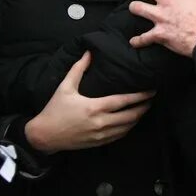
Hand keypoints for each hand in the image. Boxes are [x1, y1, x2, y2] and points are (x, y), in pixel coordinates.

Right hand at [24, 52, 155, 153]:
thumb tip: (89, 52)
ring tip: (144, 108)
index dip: (139, 96)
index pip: (123, 101)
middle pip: (130, 116)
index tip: (151, 91)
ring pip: (127, 127)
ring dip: (138, 118)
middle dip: (143, 107)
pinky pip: (118, 136)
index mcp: (94, 107)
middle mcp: (100, 122)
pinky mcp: (98, 143)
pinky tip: (131, 122)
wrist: (44, 135)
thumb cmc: (54, 109)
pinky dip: (128, 128)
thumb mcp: (65, 87)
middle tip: (152, 99)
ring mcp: (100, 134)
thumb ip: (78, 68)